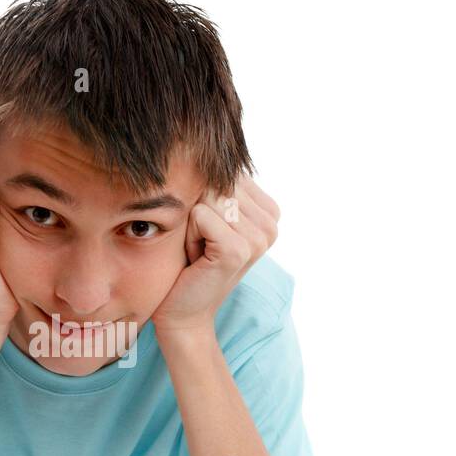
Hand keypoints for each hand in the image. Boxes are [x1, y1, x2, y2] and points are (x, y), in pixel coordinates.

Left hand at [150, 174, 280, 335]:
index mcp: (270, 212)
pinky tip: (197, 257)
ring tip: (200, 249)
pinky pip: (200, 215)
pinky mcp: (238, 250)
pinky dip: (189, 235)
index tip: (211, 232)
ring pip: (208, 198)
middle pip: (218, 183)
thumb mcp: (211, 217)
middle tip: (203, 243)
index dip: (208, 199)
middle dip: (199, 211)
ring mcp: (258, 239)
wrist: (183, 311)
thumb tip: (216, 145)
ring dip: (192, 224)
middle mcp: (271, 224)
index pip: (228, 173)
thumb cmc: (192, 261)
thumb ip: (221, 185)